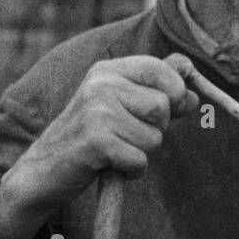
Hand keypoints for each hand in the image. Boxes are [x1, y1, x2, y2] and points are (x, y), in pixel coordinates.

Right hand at [2, 55, 198, 213]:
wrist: (43, 169)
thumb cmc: (90, 138)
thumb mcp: (121, 107)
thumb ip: (158, 96)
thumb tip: (195, 94)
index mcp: (108, 71)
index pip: (161, 69)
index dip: (175, 92)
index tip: (165, 109)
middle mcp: (101, 85)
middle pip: (163, 106)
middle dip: (154, 129)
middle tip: (125, 136)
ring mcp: (96, 111)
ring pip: (154, 137)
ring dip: (141, 152)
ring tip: (114, 150)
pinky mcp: (95, 141)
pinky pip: (140, 160)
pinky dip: (131, 170)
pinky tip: (109, 165)